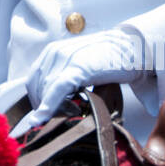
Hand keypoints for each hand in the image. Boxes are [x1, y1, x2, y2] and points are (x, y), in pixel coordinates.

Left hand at [10, 28, 146, 137]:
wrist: (132, 46)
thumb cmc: (109, 59)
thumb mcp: (81, 65)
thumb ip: (67, 78)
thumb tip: (61, 100)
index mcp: (53, 51)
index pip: (32, 80)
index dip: (36, 100)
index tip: (43, 115)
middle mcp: (54, 52)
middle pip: (36, 88)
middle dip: (44, 107)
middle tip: (60, 118)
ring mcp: (65, 58)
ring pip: (45, 91)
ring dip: (51, 109)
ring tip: (70, 115)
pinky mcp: (78, 67)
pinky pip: (57, 90)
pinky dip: (48, 106)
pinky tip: (44, 118)